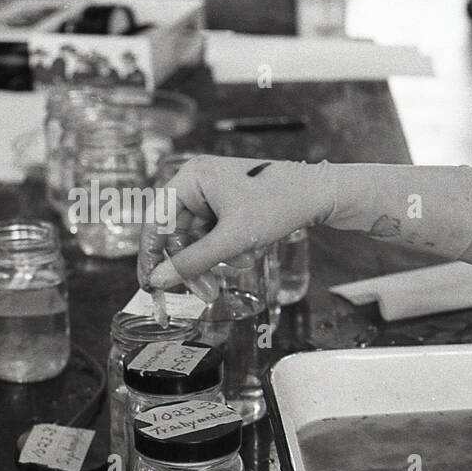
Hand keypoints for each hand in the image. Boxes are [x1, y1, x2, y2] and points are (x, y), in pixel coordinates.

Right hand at [137, 155, 330, 289]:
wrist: (320, 194)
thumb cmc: (279, 204)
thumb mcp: (233, 239)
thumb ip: (193, 261)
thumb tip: (159, 280)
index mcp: (191, 178)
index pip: (155, 220)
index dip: (151, 254)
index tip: (151, 284)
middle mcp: (198, 182)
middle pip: (177, 233)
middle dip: (193, 264)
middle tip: (206, 292)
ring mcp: (215, 193)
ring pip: (198, 237)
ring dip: (214, 259)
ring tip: (239, 266)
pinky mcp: (231, 204)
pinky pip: (216, 233)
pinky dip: (228, 249)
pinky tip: (248, 254)